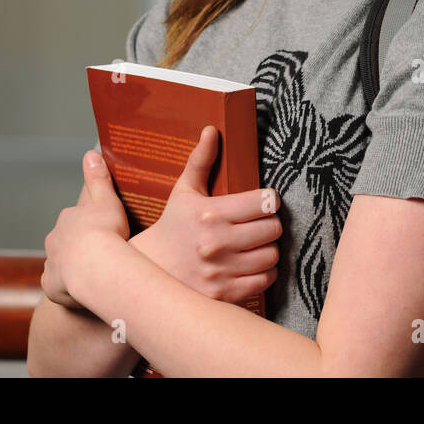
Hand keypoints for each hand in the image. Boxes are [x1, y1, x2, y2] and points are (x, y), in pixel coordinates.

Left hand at [40, 148, 130, 309]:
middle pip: (65, 242)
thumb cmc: (105, 232)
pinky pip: (58, 287)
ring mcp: (52, 263)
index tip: (104, 233)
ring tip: (94, 276)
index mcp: (68, 219)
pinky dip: (68, 288)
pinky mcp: (51, 285)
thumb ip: (99, 179)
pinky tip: (83, 292)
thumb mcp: (107, 200)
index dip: (90, 227)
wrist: (94, 266)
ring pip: (61, 264)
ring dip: (73, 268)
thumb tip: (91, 153)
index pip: (76, 220)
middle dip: (79, 248)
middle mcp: (55, 239)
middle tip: (101, 256)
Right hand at [132, 126, 281, 305]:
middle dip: (271, 223)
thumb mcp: (183, 191)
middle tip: (261, 222)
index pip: (265, 202)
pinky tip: (252, 263)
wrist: (149, 268)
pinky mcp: (224, 294)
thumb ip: (201, 160)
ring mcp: (221, 271)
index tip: (264, 202)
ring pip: (272, 255)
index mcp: (211, 213)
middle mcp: (217, 242)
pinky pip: (264, 280)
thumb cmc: (172, 225)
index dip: (270, 200)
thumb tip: (212, 130)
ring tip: (257, 243)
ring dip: (269, 248)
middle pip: (274, 229)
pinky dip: (264, 271)